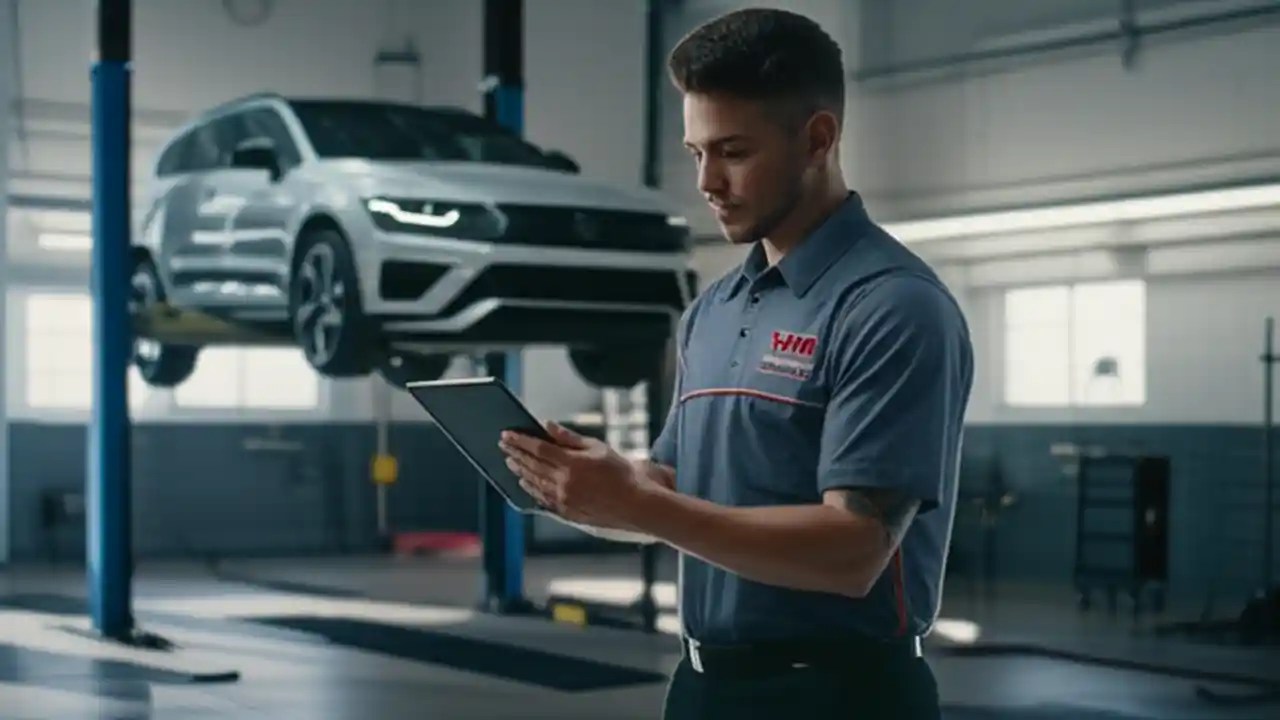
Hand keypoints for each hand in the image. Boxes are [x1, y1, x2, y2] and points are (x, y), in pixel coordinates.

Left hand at [498, 422, 656, 529]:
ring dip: (520, 472)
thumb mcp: (598, 448)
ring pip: (534, 483)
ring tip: (510, 463)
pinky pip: (543, 499)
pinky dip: (531, 490)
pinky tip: (525, 484)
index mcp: (571, 464)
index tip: (507, 434)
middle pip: (532, 466)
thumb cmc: (621, 473)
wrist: (635, 504)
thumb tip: (547, 425)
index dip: (520, 441)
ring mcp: (563, 499)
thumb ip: (569, 438)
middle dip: (516, 454)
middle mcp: (563, 482)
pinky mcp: (567, 512)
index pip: (538, 449)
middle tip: (503, 446)